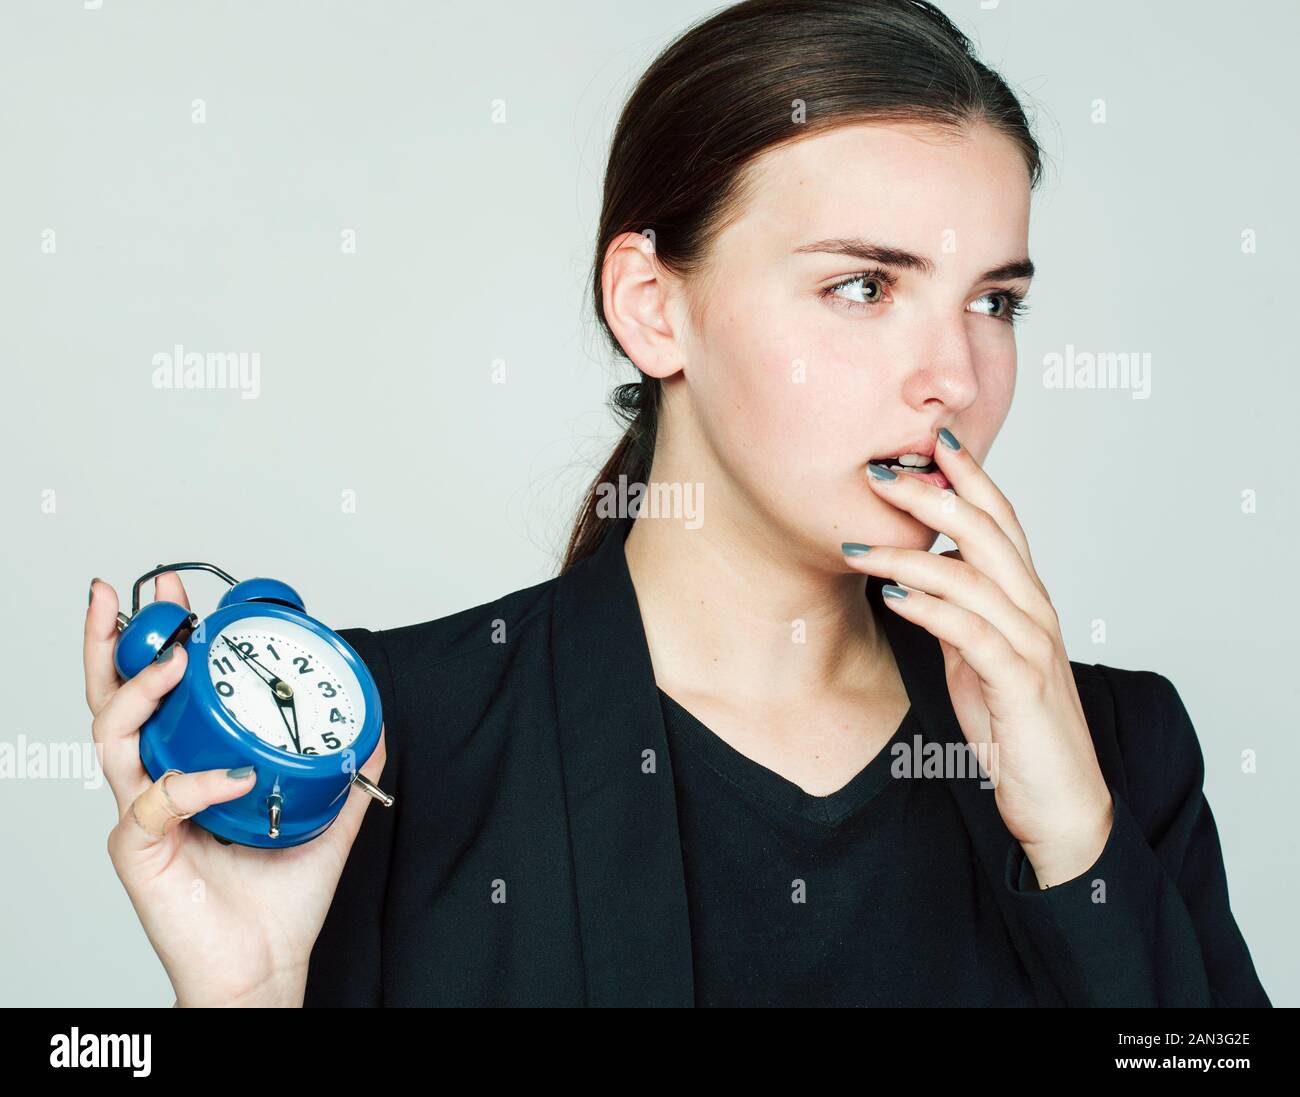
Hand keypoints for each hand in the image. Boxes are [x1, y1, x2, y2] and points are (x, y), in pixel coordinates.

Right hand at [85, 571, 388, 1004]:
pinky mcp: (139, 850)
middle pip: (116, 697)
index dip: (160, 642)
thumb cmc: (276, 902)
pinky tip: (231, 774)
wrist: (264, 965)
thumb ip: (343, 775)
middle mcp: (157, 781)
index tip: (178, 596)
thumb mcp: (322, 820)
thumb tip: (372, 728)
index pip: (160, 693)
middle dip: (120, 638)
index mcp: (189, 767)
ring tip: (174, 659)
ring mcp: (143, 813)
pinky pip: (157, 801)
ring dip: (141, 689)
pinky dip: (193, 781)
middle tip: (141, 594)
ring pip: (114, 735)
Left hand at [842, 433, 1113, 887]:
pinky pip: (973, 634)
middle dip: (932, 495)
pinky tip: (893, 598)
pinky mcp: (1020, 685)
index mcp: (1025, 600)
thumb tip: (917, 581)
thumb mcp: (975, 662)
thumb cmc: (1017, 730)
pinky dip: (931, 609)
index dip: (968, 477)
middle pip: (987, 531)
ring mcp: (1032, 646)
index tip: (927, 442)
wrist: (1061, 803)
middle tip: (879, 473)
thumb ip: (956, 617)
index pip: (1000, 520)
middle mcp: (1034, 612)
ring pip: (974, 577)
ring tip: (857, 546)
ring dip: (910, 555)